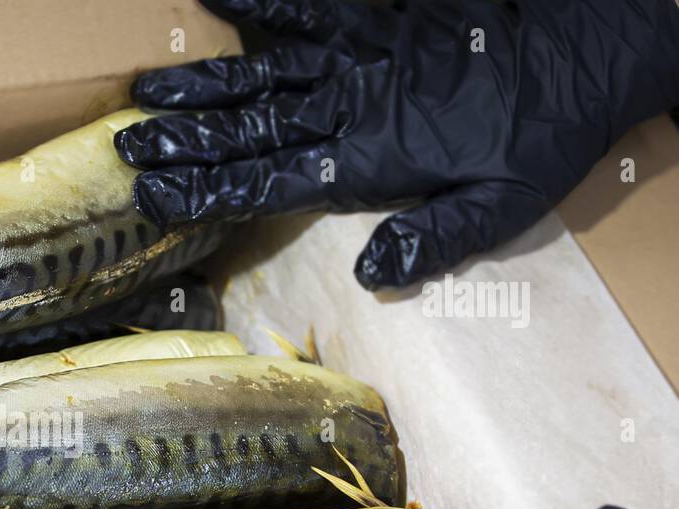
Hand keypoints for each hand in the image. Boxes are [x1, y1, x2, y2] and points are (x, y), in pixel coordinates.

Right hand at [117, 0, 678, 289]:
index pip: (272, 179)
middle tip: (127, 146)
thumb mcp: (505, 208)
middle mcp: (354, 106)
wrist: (590, 50)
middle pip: (253, 126)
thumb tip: (373, 271)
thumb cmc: (544, 137)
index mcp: (374, 159)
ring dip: (205, 83)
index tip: (154, 196)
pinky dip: (265, 1)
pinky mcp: (382, 21)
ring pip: (269, 71)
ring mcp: (364, 57)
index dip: (209, 189)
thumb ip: (436, 239)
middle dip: (186, 140)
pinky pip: (314, 9)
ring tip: (147, 89)